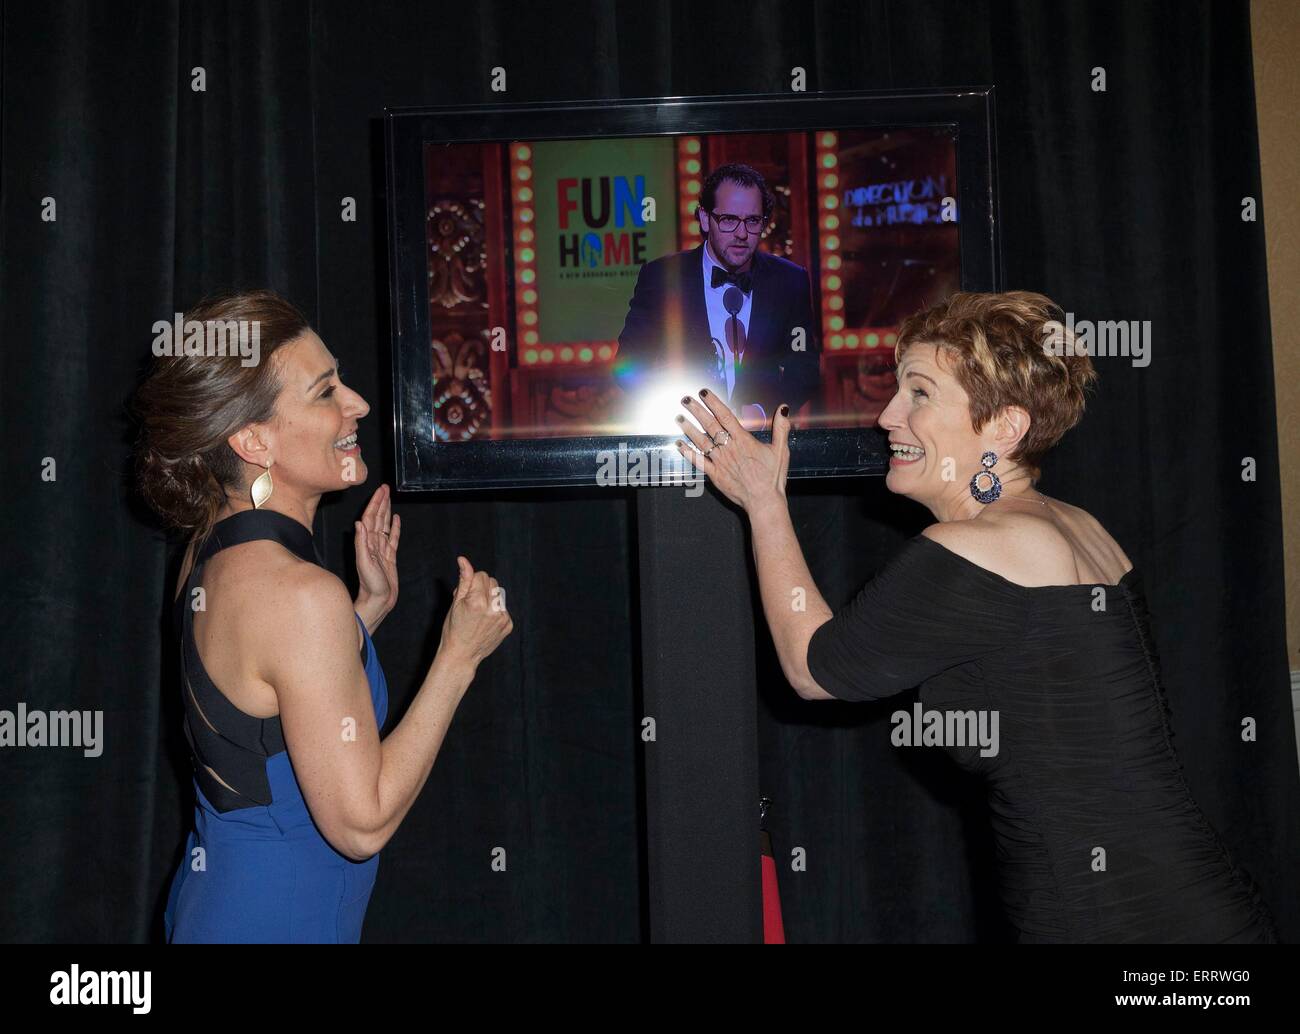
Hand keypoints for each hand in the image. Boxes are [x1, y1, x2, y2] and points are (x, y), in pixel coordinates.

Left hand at [354, 484, 399, 624]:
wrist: (378, 600)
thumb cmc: (370, 585)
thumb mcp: (364, 563)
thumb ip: (361, 543)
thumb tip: (360, 523)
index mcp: (367, 543)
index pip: (371, 518)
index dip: (376, 503)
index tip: (381, 491)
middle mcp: (373, 543)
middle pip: (378, 518)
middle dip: (381, 502)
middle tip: (386, 489)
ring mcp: (381, 549)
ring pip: (384, 525)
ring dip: (386, 511)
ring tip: (389, 498)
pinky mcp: (389, 557)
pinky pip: (392, 538)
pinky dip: (394, 527)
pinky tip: (396, 519)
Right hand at [438, 556, 513, 669]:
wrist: (461, 655)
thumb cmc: (453, 629)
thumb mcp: (455, 603)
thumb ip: (463, 579)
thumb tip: (463, 560)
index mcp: (477, 602)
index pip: (481, 575)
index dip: (471, 582)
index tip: (466, 595)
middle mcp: (492, 609)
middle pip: (492, 581)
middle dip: (482, 588)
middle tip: (471, 603)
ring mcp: (502, 618)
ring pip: (499, 594)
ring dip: (490, 598)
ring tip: (479, 613)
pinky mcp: (508, 625)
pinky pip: (503, 608)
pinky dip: (495, 611)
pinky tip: (485, 622)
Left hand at [676, 389, 790, 512]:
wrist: (764, 501)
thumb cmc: (772, 478)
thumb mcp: (781, 450)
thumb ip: (781, 428)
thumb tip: (783, 408)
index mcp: (743, 440)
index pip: (725, 417)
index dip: (713, 403)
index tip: (704, 393)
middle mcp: (729, 449)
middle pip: (709, 426)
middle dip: (696, 411)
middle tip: (685, 400)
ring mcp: (720, 462)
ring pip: (701, 442)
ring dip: (689, 429)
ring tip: (679, 417)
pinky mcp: (715, 475)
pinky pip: (698, 462)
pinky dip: (688, 453)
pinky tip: (679, 445)